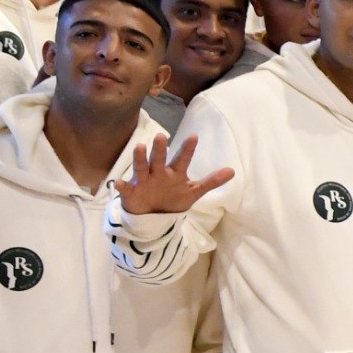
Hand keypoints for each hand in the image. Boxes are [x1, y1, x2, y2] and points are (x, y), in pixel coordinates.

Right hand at [113, 136, 232, 215]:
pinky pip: (126, 189)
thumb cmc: (173, 198)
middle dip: (160, 149)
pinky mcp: (131, 193)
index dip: (188, 149)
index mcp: (174, 173)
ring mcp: (143, 182)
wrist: (152, 216)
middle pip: (159, 159)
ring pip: (141, 168)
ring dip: (140, 158)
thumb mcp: (193, 191)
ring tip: (139, 147)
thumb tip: (233, 171)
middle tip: (162, 136)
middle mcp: (158, 173)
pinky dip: (122, 186)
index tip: (194, 136)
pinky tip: (120, 182)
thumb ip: (211, 181)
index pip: (182, 159)